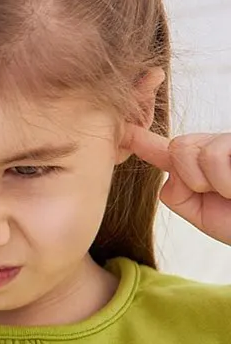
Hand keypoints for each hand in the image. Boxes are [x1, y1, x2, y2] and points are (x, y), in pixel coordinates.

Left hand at [127, 127, 230, 245]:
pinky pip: (213, 155)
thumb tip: (168, 174)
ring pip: (189, 150)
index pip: (166, 148)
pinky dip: (224, 181)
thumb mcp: (203, 213)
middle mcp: (217, 146)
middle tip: (224, 194)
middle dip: (192, 177)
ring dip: (211, 182)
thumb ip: (178, 194)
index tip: (123, 130)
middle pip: (177, 147)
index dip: (142, 138)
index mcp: (201, 163)